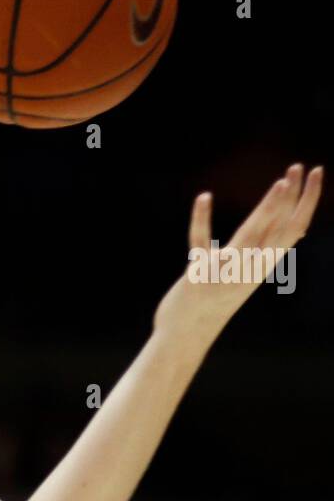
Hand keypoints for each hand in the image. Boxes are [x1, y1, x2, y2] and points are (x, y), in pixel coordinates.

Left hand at [153, 163, 322, 343]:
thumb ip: (256, 247)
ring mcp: (226, 274)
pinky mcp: (199, 278)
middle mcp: (249, 269)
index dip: (307, 201)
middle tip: (299, 166)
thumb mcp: (238, 268)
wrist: (185, 333)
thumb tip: (290, 230)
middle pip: (279, 230)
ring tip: (280, 183)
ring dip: (267, 210)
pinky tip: (204, 197)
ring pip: (252, 237)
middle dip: (292, 198)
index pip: (293, 229)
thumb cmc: (211, 297)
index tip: (315, 172)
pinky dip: (201, 220)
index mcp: (262, 265)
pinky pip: (200, 244)